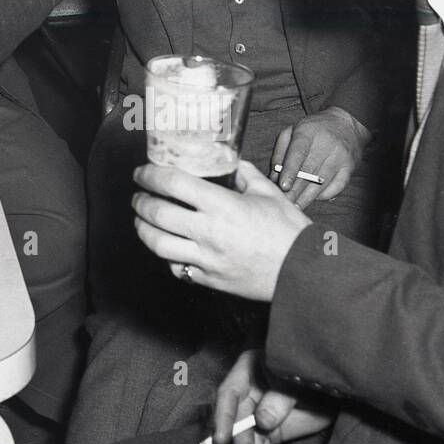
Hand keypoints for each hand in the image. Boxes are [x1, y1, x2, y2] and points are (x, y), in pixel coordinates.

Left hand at [132, 159, 310, 300]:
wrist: (305, 274)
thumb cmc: (290, 233)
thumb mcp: (270, 194)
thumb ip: (246, 175)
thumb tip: (232, 163)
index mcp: (222, 206)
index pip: (173, 184)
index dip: (150, 175)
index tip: (142, 172)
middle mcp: (209, 232)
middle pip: (158, 213)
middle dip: (140, 201)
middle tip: (138, 195)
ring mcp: (207, 259)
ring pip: (158, 244)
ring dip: (143, 228)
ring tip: (142, 219)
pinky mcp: (210, 280)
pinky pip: (177, 269)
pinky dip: (167, 256)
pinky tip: (167, 247)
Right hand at [210, 349, 332, 443]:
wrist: (333, 389)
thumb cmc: (312, 374)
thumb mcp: (297, 381)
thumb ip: (280, 398)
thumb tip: (262, 421)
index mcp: (248, 371)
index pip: (229, 394)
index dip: (223, 416)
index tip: (222, 440)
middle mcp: (248, 394)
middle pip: (238, 422)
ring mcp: (259, 415)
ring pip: (250, 441)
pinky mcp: (271, 433)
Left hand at [270, 108, 369, 208]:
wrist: (347, 124)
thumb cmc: (314, 129)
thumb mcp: (292, 130)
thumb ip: (280, 151)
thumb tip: (274, 174)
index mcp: (308, 133)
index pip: (298, 154)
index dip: (290, 171)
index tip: (283, 186)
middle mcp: (326, 145)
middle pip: (309, 172)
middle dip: (295, 190)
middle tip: (284, 202)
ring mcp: (340, 158)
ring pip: (322, 182)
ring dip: (307, 197)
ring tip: (296, 206)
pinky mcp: (350, 168)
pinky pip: (337, 187)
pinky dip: (324, 195)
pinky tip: (313, 199)